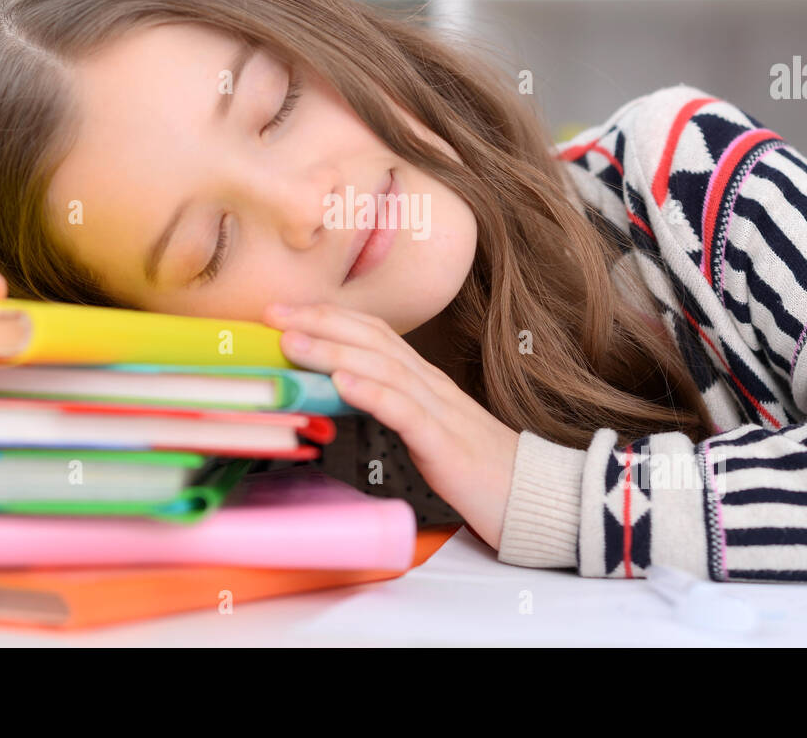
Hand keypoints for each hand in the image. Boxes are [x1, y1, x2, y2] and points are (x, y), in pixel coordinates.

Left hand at [263, 301, 519, 549]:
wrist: (532, 495)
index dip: (329, 317)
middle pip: (372, 340)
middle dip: (320, 323)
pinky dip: (373, 394)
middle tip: (274, 315)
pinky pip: (406, 413)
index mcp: (424, 380)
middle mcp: (430, 385)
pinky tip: (343, 385)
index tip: (285, 311)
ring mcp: (439, 411)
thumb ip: (390, 406)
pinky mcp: (445, 445)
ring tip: (294, 343)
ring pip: (383, 369)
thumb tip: (337, 392)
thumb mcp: (424, 429)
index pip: (374, 333)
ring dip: (334, 352)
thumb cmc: (475, 467)